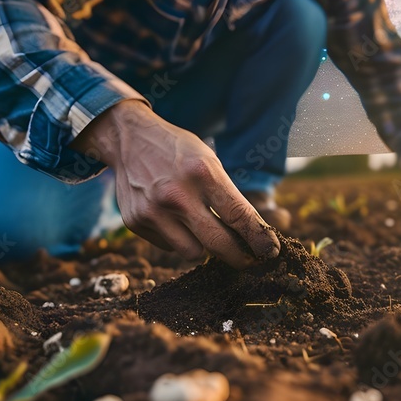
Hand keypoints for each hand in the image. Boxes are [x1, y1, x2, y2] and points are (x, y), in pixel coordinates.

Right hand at [71, 100, 279, 267]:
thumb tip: (253, 234)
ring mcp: (153, 211)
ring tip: (200, 227)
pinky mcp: (136, 223)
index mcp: (202, 173)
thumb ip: (227, 196)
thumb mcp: (209, 161)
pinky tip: (172, 217)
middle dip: (240, 258)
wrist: (129, 139)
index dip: (259, 238)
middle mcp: (176, 195)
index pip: (238, 215)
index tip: (271, 251)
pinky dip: (177, 239)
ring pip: (193, 253)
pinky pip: (169, 247)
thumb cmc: (178, 151)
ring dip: (204, 247)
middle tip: (250, 261)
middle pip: (218, 244)